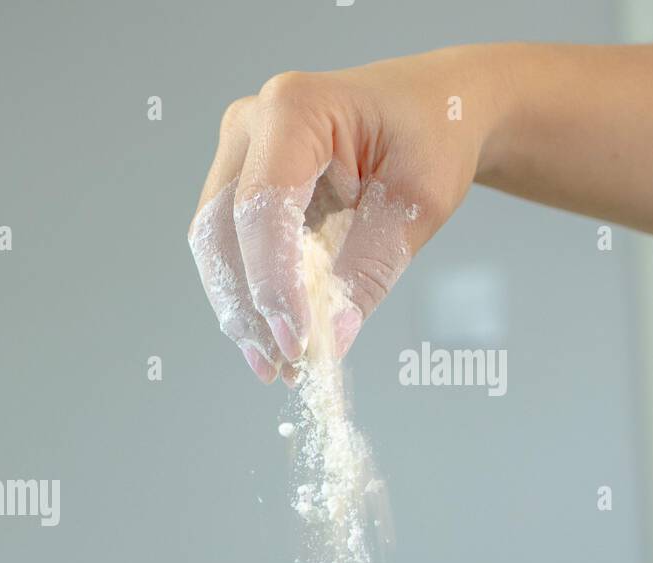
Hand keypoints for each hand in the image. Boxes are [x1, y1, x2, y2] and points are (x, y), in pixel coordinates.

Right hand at [187, 48, 493, 384]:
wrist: (437, 108)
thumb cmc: (435, 135)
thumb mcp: (419, 201)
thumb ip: (371, 267)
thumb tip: (331, 340)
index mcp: (293, 108)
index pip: (262, 207)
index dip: (272, 281)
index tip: (296, 342)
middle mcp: (249, 126)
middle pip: (220, 231)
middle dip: (246, 306)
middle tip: (280, 365)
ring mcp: (236, 156)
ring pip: (215, 248)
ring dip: (242, 311)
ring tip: (278, 364)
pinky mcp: (237, 187)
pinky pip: (230, 252)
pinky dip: (251, 298)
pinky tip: (275, 339)